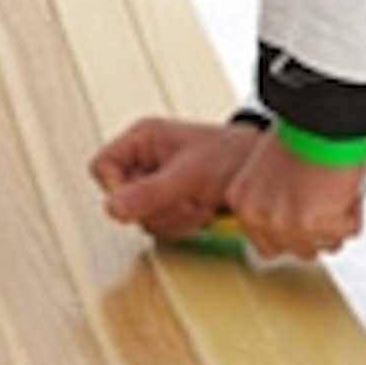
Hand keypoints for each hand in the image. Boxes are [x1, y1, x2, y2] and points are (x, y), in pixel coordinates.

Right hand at [91, 117, 264, 242]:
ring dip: (174, 218)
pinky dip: (183, 224)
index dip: (117, 188)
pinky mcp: (170, 202)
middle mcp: (145, 160)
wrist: (263, 172)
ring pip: (142, 217)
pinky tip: (202, 210)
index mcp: (142, 139)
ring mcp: (157, 183)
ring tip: (199, 202)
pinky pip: (161, 225)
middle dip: (158, 207)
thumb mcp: (190, 173)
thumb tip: (114, 208)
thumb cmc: (232, 155)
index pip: (102, 167)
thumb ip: (151, 192)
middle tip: (187, 199)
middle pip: (123, 198)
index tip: (141, 200)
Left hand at [224, 127, 363, 261]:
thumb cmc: (300, 129)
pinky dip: (353, 211)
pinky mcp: (316, 226)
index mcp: (242, 199)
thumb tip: (293, 207)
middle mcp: (260, 216)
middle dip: (315, 231)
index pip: (264, 242)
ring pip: (323, 245)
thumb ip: (274, 193)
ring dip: (336, 222)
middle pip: (295, 249)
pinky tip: (345, 186)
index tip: (305, 217)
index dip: (292, 229)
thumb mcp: (271, 163)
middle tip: (326, 204)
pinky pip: (347, 231)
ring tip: (336, 190)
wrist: (319, 118)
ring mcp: (287, 224)